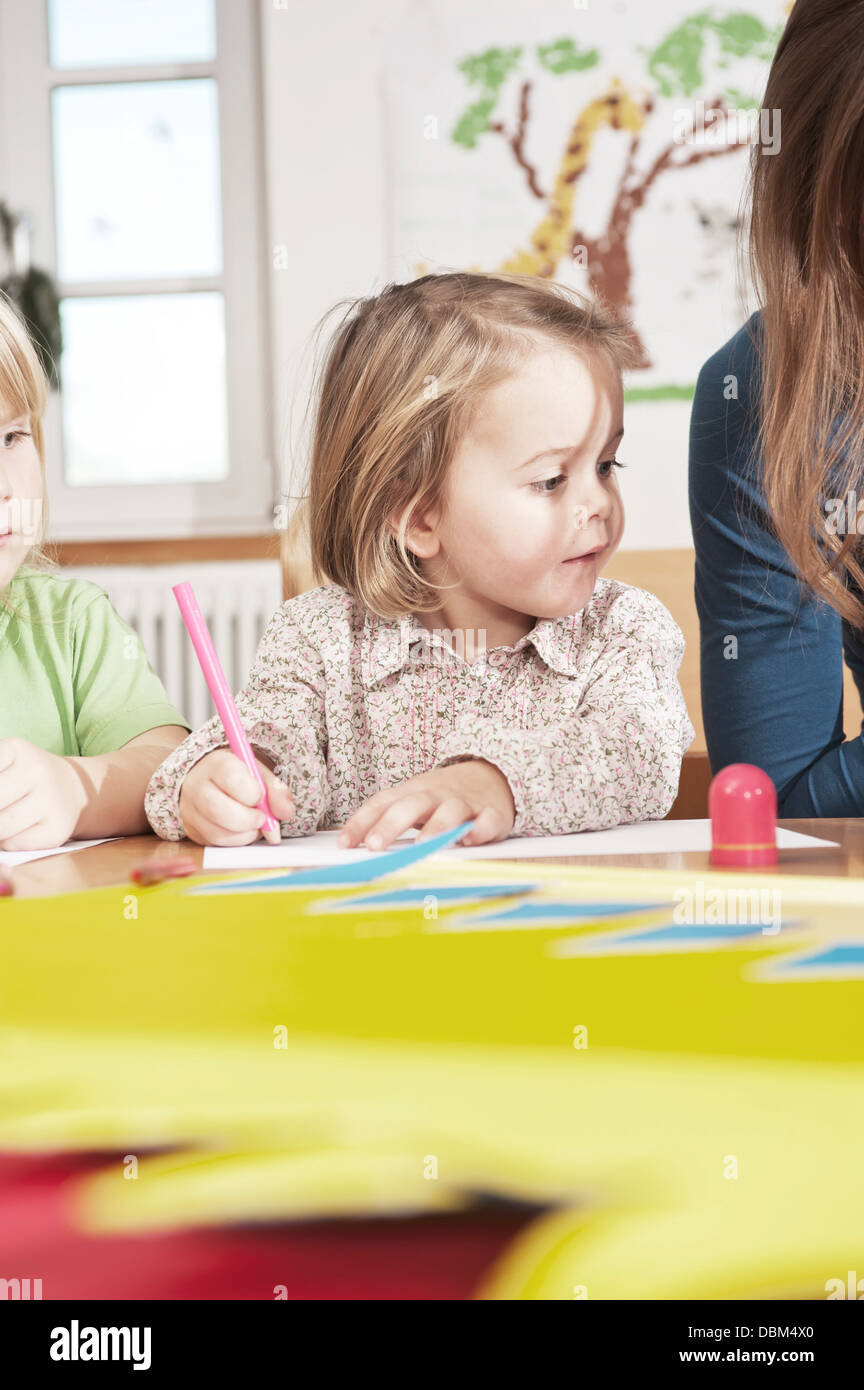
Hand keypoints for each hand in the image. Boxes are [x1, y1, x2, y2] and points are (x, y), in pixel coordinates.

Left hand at [0, 738, 86, 849]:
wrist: (74, 788)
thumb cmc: (26, 777)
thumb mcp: (5, 761)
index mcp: (16, 749)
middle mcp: (36, 772)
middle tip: (0, 807)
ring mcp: (49, 801)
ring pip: (1, 826)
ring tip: (4, 817)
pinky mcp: (55, 829)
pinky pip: (14, 843)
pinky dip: (6, 841)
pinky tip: (14, 831)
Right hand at [178, 748, 295, 846]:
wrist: (206, 778)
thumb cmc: (236, 775)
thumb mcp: (258, 772)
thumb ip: (275, 789)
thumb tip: (286, 812)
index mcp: (216, 764)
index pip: (232, 779)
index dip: (252, 794)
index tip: (260, 797)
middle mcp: (197, 787)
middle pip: (218, 810)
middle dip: (248, 820)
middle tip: (261, 819)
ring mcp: (190, 811)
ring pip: (218, 832)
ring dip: (245, 834)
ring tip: (254, 824)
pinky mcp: (192, 830)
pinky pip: (216, 843)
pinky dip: (236, 841)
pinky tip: (243, 830)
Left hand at [338, 758, 515, 850]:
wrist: (492, 774)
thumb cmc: (442, 796)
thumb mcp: (413, 801)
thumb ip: (388, 820)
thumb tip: (352, 847)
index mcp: (412, 792)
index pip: (382, 804)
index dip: (362, 822)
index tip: (344, 844)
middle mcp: (436, 795)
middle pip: (412, 805)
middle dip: (391, 824)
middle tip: (375, 845)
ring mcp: (465, 803)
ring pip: (451, 811)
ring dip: (436, 826)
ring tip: (423, 844)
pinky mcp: (492, 814)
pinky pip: (488, 820)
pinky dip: (480, 829)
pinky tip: (470, 839)